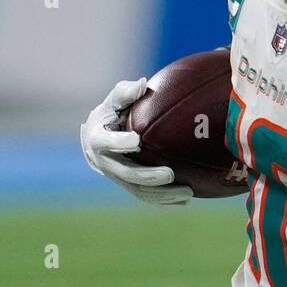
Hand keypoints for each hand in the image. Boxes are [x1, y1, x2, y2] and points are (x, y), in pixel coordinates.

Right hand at [80, 79, 192, 204]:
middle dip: (148, 176)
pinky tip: (186, 201)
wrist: (99, 138)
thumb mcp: (115, 100)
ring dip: (163, 194)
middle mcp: (105, 163)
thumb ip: (126, 93)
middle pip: (126, 174)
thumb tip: (142, 84)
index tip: (137, 140)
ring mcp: (117, 177)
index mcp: (98, 139)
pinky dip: (165, 201)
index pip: (107, 142)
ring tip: (188, 193)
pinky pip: (147, 198)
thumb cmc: (111, 113)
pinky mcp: (129, 186)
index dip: (120, 143)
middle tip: (170, 174)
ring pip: (138, 191)